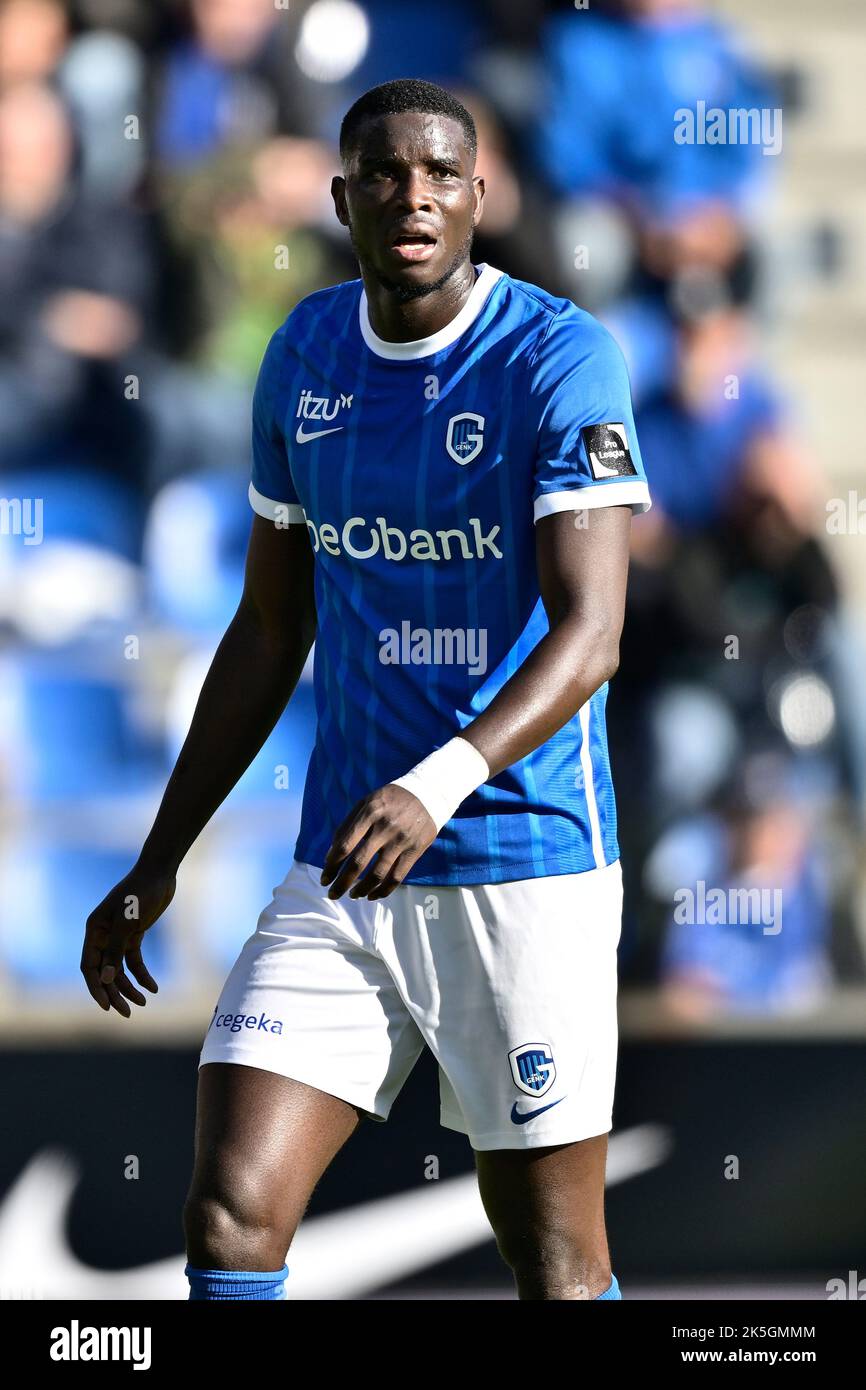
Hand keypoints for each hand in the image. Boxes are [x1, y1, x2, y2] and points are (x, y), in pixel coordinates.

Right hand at [81, 864, 175, 1015]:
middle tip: (128, 1013)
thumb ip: (115, 951)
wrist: (160, 872)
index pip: (88, 966)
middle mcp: (102, 935)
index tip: (107, 1007)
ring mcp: (118, 936)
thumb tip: (106, 978)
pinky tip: (153, 988)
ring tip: (144, 1002)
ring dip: (130, 987)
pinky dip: (142, 975)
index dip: (96, 987)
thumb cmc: (140, 892)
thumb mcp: (128, 922)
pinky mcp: (134, 935)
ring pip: (119, 969)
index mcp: (94, 930)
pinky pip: (134, 961)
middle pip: (104, 971)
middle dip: (115, 993)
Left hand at [320, 785, 436, 899]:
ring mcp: (401, 840)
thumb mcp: (365, 803)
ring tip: (353, 895)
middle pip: (358, 863)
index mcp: (369, 813)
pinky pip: (397, 877)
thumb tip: (330, 857)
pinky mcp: (415, 850)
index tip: (324, 879)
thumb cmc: (389, 800)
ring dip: (362, 890)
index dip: (331, 866)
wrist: (428, 793)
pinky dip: (383, 891)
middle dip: (342, 883)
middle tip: (333, 894)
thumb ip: (347, 827)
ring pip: (378, 874)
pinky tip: (373, 895)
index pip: (345, 845)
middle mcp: (384, 827)